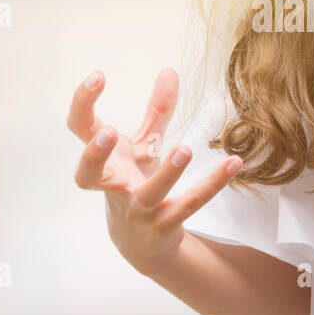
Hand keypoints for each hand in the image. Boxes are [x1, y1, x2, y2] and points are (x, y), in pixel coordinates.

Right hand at [67, 67, 242, 276]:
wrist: (141, 244)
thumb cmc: (136, 184)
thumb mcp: (143, 146)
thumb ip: (156, 111)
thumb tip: (169, 70)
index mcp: (104, 161)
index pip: (80, 129)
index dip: (83, 103)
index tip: (98, 76)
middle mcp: (113, 186)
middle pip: (88, 174)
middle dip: (94, 154)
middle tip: (107, 132)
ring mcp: (136, 209)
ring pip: (147, 194)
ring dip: (166, 173)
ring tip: (184, 150)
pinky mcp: (163, 225)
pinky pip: (188, 205)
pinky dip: (211, 185)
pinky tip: (233, 164)